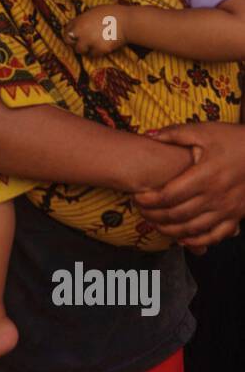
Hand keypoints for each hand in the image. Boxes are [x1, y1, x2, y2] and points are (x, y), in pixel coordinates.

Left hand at [64, 5, 126, 55]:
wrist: (127, 21)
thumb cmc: (112, 13)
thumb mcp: (93, 11)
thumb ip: (82, 20)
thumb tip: (75, 26)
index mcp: (79, 22)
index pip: (66, 32)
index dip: (70, 35)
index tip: (73, 37)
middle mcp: (81, 33)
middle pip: (71, 43)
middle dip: (77, 43)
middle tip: (84, 42)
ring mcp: (90, 42)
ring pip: (81, 51)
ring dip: (86, 49)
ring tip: (94, 43)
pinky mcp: (100, 50)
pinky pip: (93, 55)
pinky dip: (97, 52)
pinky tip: (103, 45)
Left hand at [134, 124, 244, 247]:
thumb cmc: (232, 139)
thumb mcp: (204, 131)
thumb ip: (175, 134)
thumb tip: (148, 135)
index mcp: (206, 175)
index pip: (169, 195)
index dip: (149, 200)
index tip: (137, 197)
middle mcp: (216, 196)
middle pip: (177, 214)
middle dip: (154, 215)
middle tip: (141, 211)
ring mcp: (228, 209)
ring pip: (192, 228)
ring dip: (170, 230)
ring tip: (154, 223)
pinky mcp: (237, 216)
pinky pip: (215, 236)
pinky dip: (196, 240)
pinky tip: (182, 238)